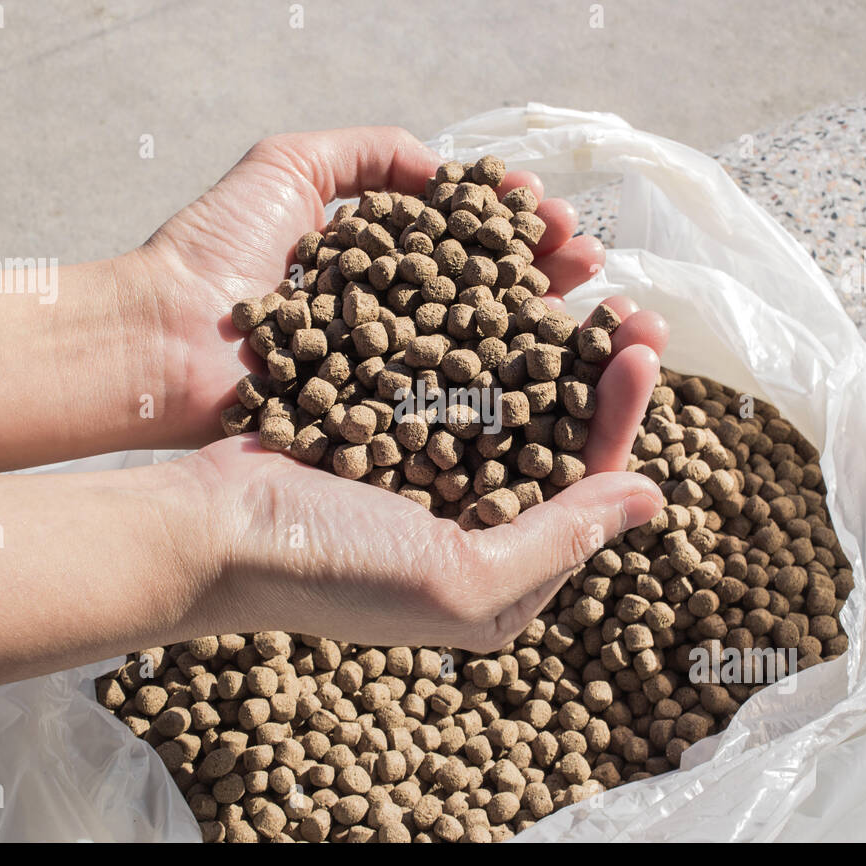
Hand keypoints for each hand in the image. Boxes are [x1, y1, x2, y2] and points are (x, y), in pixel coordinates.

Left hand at [122, 126, 647, 448]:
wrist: (159, 340)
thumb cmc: (212, 254)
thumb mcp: (286, 167)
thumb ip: (366, 153)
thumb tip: (446, 165)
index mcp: (380, 270)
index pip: (468, 247)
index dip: (516, 232)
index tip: (555, 216)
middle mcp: (395, 329)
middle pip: (491, 304)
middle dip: (549, 281)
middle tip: (599, 265)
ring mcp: (389, 386)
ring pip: (488, 363)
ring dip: (550, 342)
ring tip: (603, 320)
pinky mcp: (380, 436)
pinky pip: (455, 421)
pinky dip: (509, 405)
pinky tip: (558, 386)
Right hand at [175, 295, 667, 651]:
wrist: (211, 528)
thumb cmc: (330, 565)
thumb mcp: (458, 578)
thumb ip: (559, 541)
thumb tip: (654, 497)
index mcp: (500, 575)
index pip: (586, 491)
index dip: (620, 419)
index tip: (643, 351)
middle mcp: (471, 525)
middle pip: (557, 440)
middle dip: (598, 374)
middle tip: (637, 307)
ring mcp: (427, 474)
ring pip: (510, 400)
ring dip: (549, 345)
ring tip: (584, 287)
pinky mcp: (386, 430)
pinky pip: (450, 380)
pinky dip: (481, 339)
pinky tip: (506, 294)